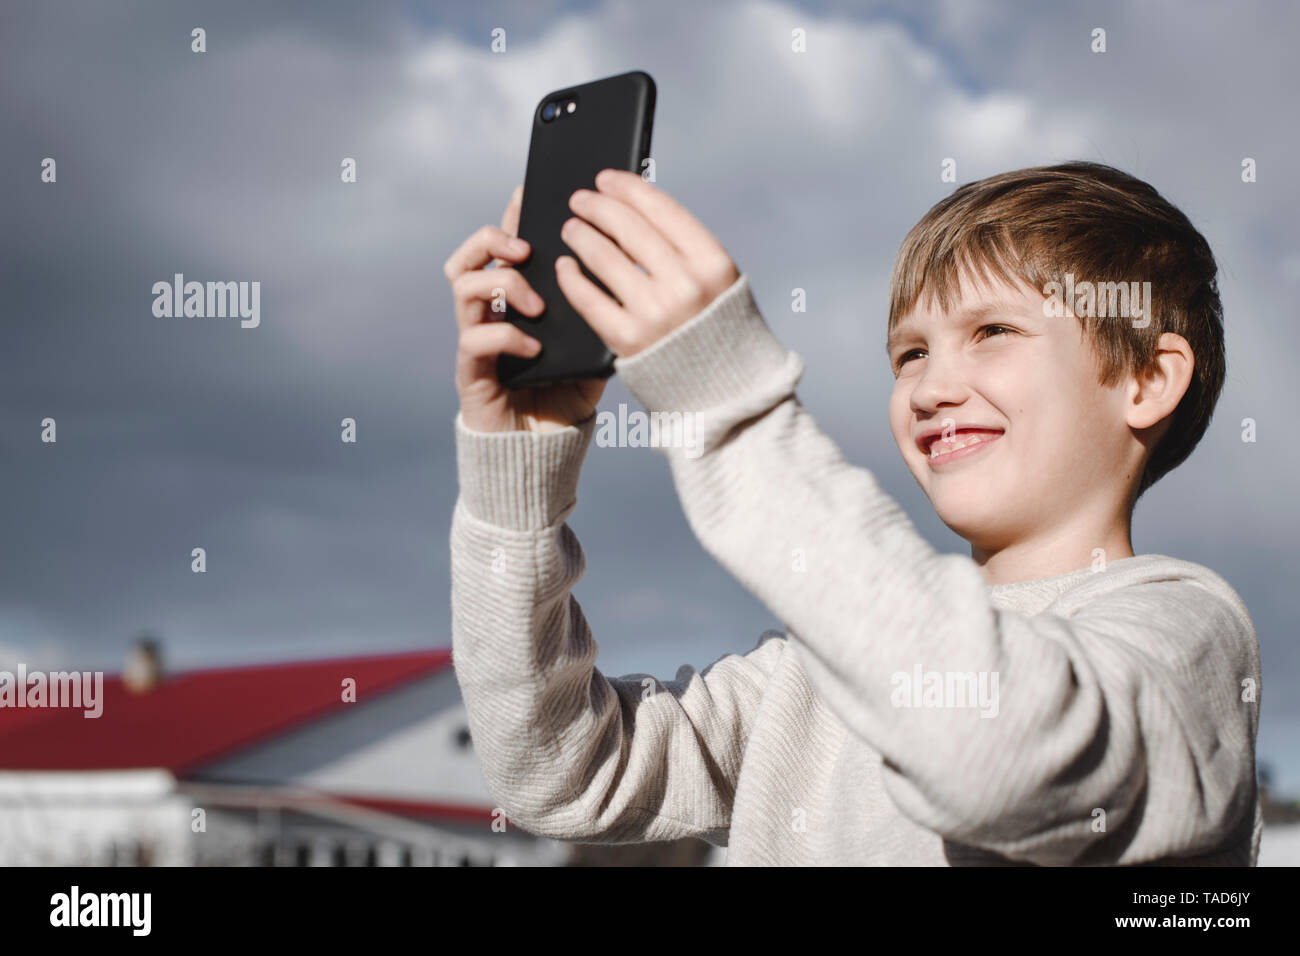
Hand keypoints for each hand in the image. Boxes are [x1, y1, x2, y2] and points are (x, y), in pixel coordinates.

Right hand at [445, 184, 606, 433]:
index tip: (531, 192)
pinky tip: (536, 348)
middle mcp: (489, 314)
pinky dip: (506, 336)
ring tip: (537, 303)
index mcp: (516, 301)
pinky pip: (474, 340)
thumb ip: (600, 312)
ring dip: (502, 284)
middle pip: (468, 255)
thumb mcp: (593, 347)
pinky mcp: (471, 373)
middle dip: (493, 238)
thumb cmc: (568, 396)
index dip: (512, 215)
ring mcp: (475, 340)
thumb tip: (630, 269)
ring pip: (463, 286)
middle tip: (526, 246)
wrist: (544, 454)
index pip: (506, 247)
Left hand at [555, 169, 739, 358]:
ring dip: (580, 236)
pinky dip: (571, 278)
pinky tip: (564, 266)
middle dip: (597, 206)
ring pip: (603, 257)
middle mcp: (686, 285)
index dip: (627, 187)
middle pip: (627, 228)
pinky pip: (588, 299)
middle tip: (579, 199)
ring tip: (570, 228)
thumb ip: (685, 248)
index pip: (660, 208)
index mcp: (713, 262)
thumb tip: (631, 206)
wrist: (723, 390)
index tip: (604, 178)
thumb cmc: (716, 328)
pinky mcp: (628, 340)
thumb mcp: (718, 282)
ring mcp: (655, 313)